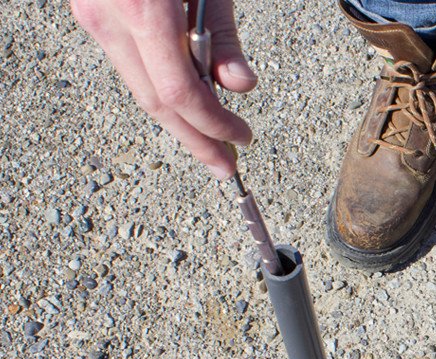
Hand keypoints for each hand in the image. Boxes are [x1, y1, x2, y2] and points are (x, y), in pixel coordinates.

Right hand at [71, 0, 256, 178]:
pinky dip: (159, 86)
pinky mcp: (90, 13)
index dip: (212, 124)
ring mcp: (92, 16)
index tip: (240, 139)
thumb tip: (239, 85)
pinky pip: (129, 63)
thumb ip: (222, 34)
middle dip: (194, 139)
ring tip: (211, 138)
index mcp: (143, 9)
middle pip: (154, 101)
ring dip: (177, 118)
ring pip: (138, 87)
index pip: (179, 93)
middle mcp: (108, 18)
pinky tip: (185, 102)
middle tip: (224, 163)